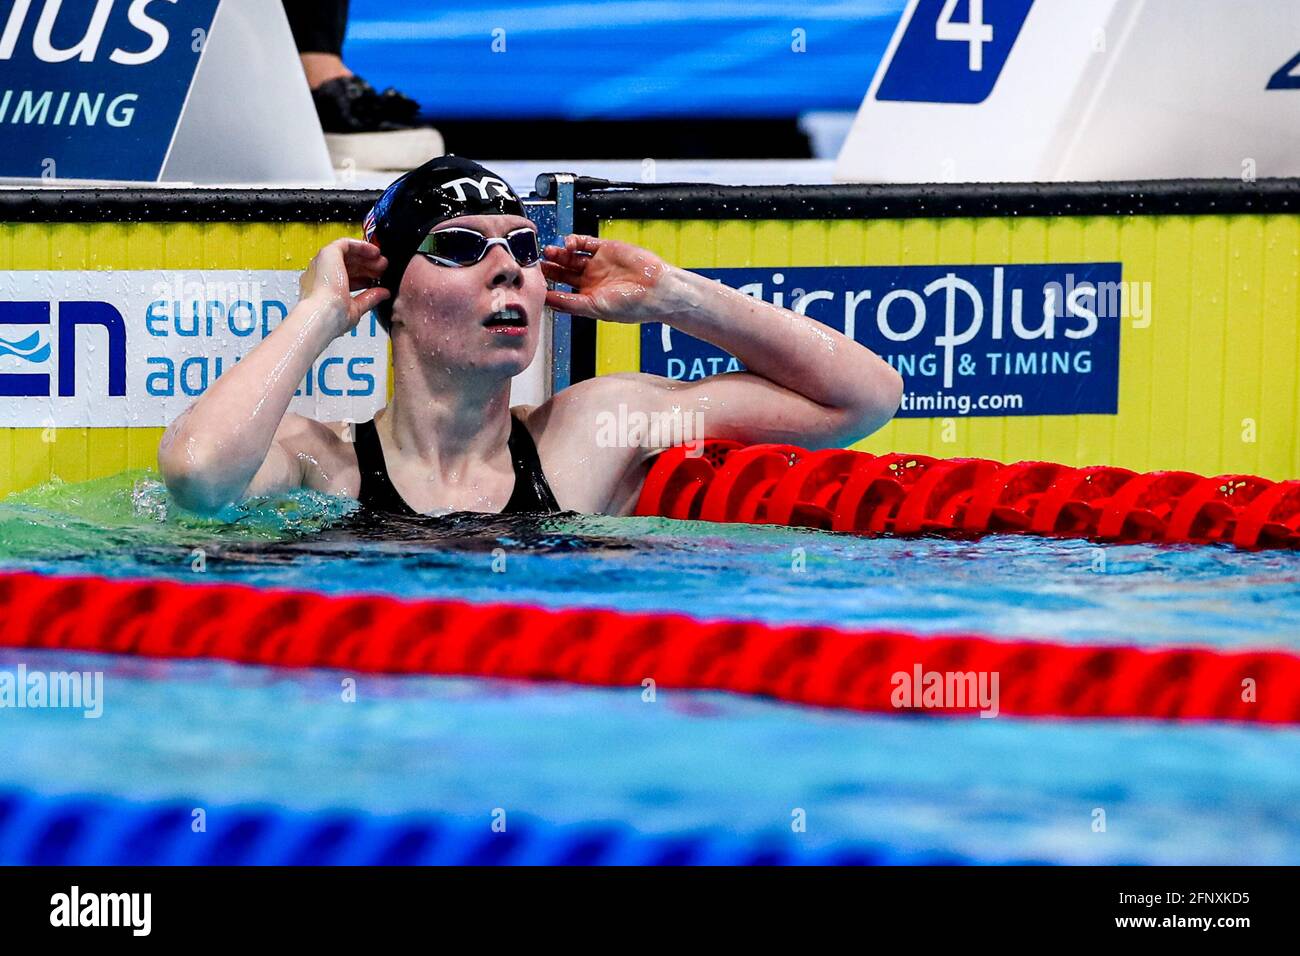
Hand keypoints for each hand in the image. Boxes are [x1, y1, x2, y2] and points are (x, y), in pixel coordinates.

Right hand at [299, 238, 389, 334]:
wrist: (324, 314)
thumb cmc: (332, 317)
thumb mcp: (356, 308)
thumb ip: (369, 299)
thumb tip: (383, 294)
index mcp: (323, 288)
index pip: (345, 278)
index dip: (363, 278)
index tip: (376, 281)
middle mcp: (320, 274)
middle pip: (346, 264)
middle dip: (367, 267)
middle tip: (383, 270)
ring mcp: (322, 263)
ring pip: (347, 253)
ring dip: (366, 257)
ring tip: (382, 262)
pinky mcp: (328, 253)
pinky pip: (346, 243)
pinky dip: (361, 246)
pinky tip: (374, 252)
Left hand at [541, 235, 672, 323]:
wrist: (657, 290)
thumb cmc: (631, 306)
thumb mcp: (595, 307)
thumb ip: (569, 303)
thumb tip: (546, 301)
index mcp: (587, 297)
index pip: (560, 290)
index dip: (547, 284)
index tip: (534, 281)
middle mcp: (590, 280)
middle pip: (563, 271)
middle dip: (549, 267)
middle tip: (536, 263)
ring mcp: (597, 263)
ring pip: (571, 256)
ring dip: (559, 253)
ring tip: (549, 252)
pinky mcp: (606, 249)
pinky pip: (585, 243)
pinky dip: (574, 241)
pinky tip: (568, 244)